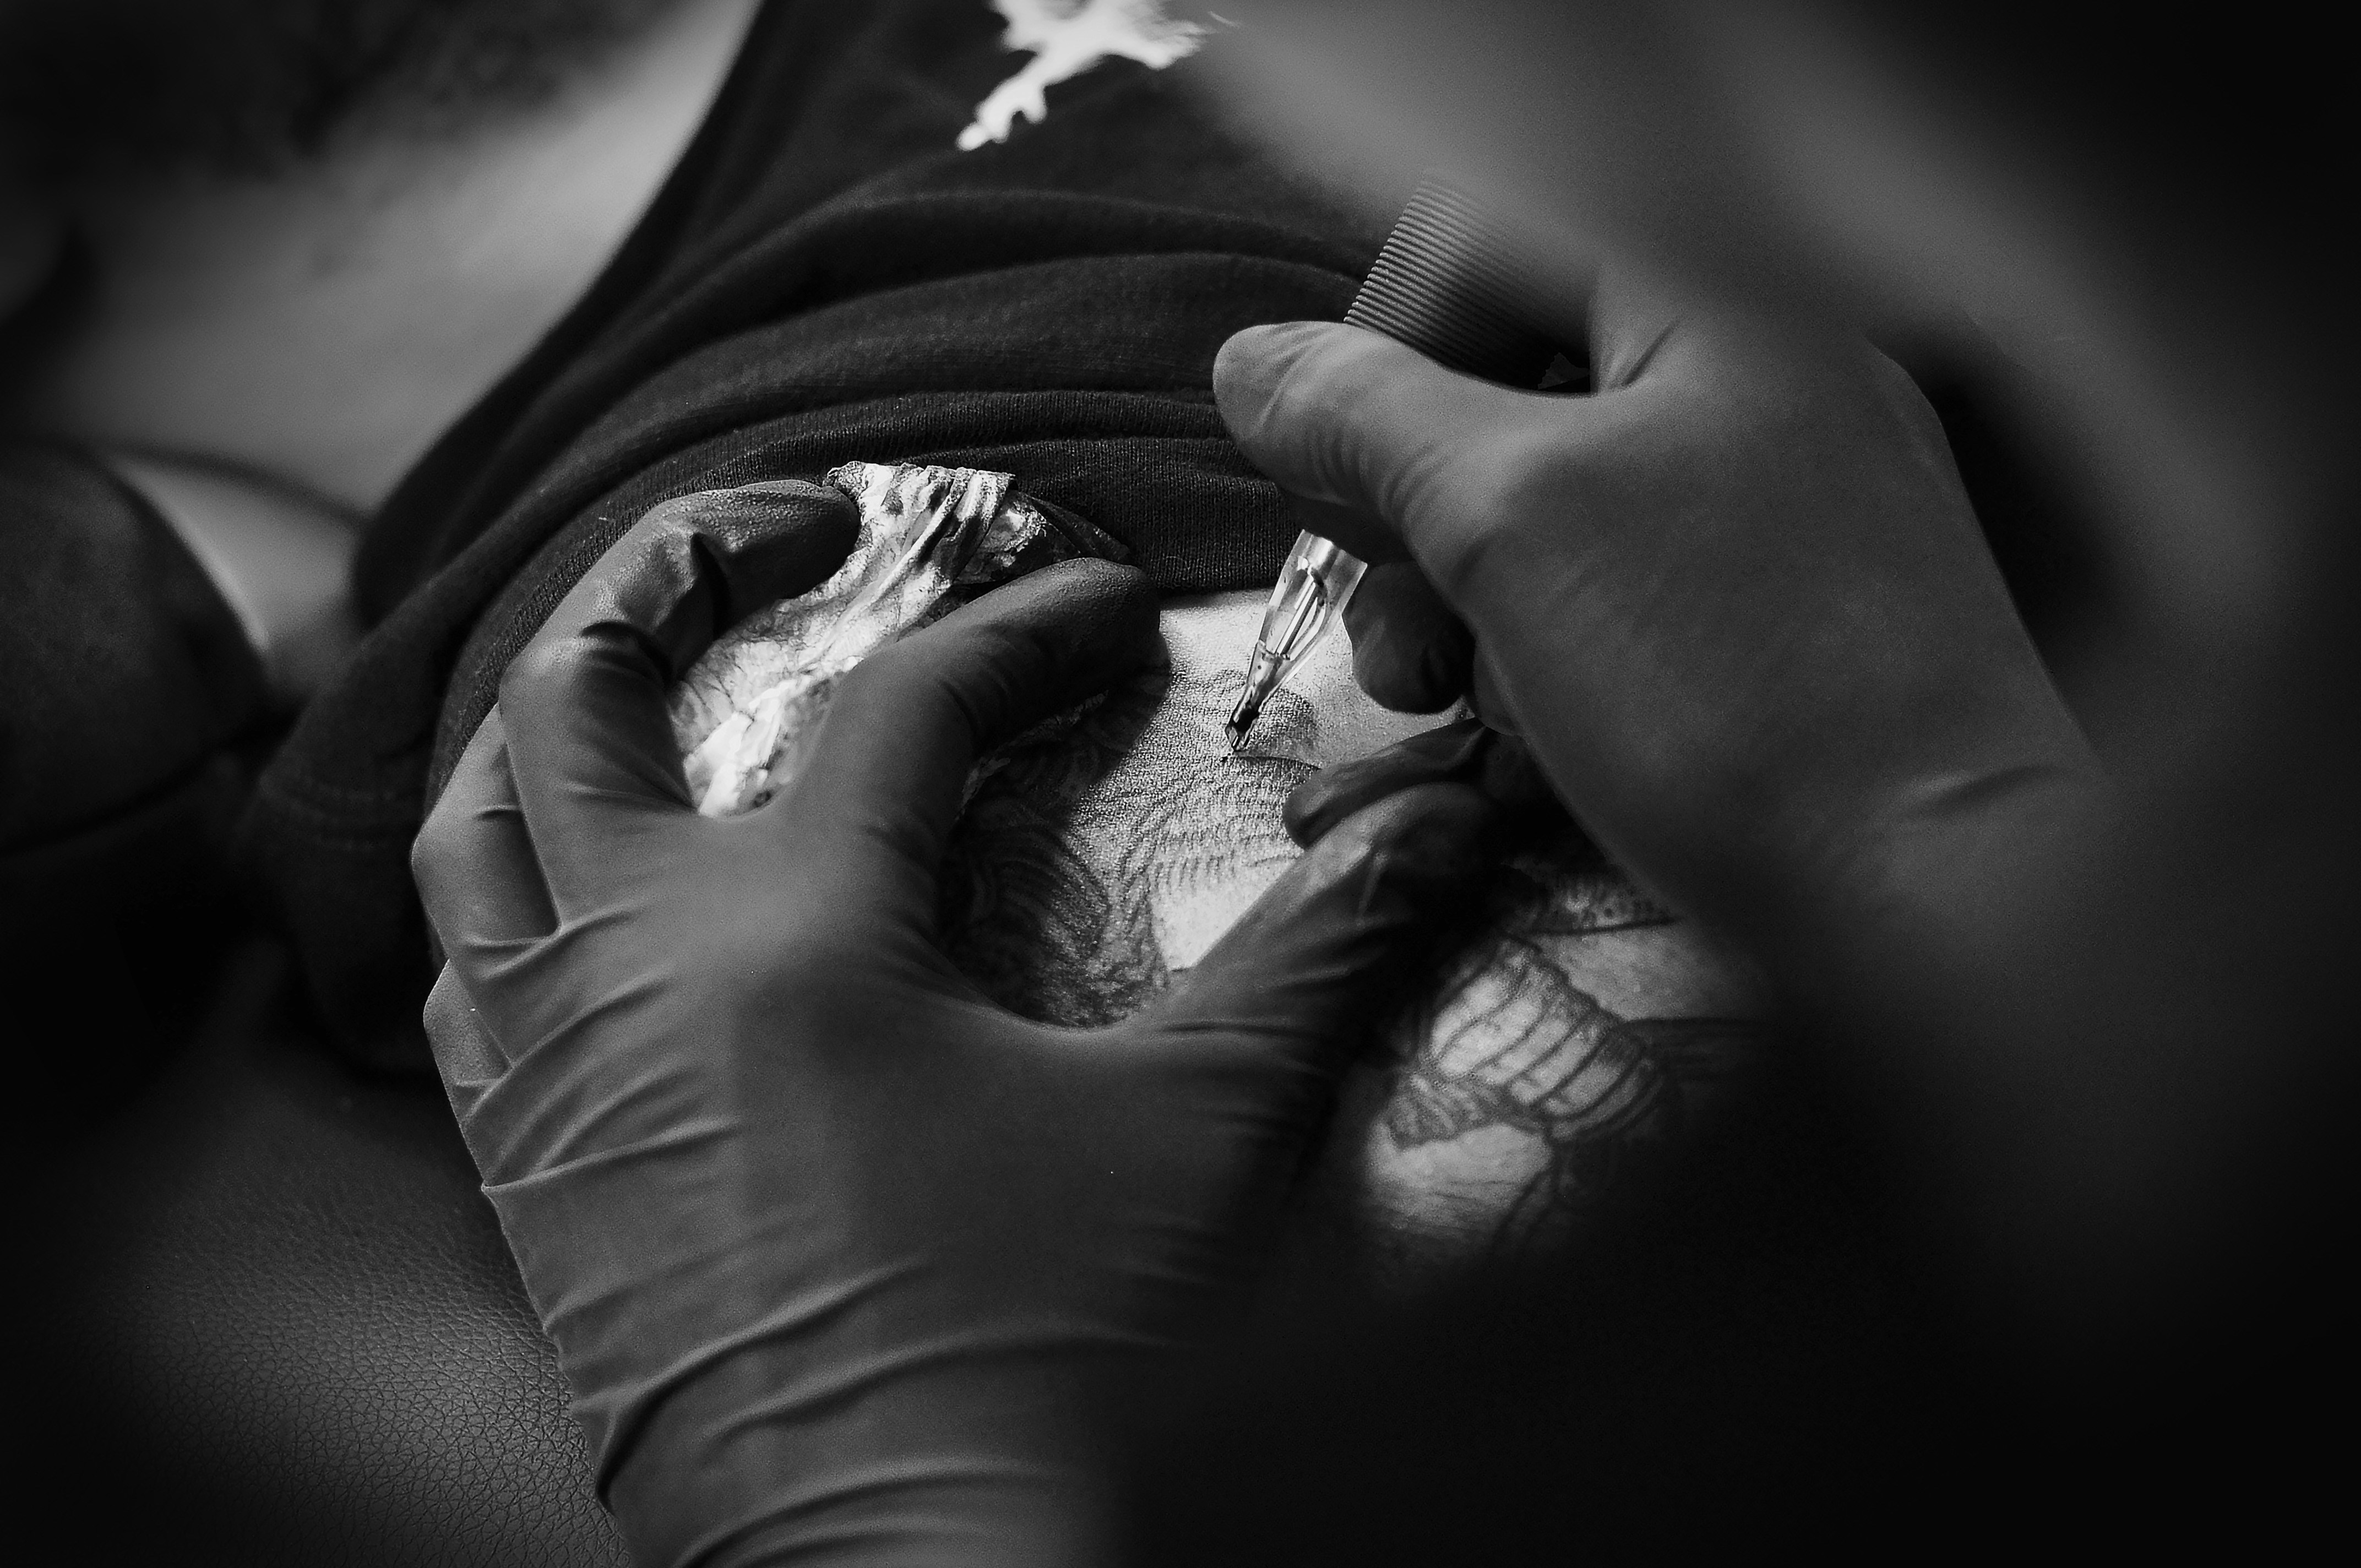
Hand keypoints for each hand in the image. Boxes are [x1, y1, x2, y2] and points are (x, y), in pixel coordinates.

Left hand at [411, 482, 1493, 1567]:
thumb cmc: (1044, 1367)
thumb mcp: (1200, 1140)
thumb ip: (1318, 952)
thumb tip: (1441, 814)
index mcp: (790, 939)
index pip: (909, 704)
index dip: (1027, 628)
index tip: (1108, 610)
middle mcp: (627, 976)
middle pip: (570, 693)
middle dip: (675, 570)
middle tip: (793, 532)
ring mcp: (549, 1080)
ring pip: (471, 831)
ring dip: (553, 724)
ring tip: (655, 688)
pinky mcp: (528, 1183)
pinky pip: (463, 983)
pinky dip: (510, 896)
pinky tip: (597, 910)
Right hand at [1216, 265, 2101, 976]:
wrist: (1939, 902)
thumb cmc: (1733, 690)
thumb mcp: (1501, 520)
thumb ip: (1364, 417)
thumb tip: (1255, 367)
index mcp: (1722, 298)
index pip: (1489, 244)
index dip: (1382, 349)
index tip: (1339, 481)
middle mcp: (1768, 377)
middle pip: (1513, 384)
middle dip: (1412, 510)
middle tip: (1388, 625)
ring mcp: (1791, 502)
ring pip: (1556, 504)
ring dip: (1464, 602)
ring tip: (1448, 703)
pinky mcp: (1793, 619)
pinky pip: (1624, 593)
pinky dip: (1552, 655)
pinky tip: (1542, 742)